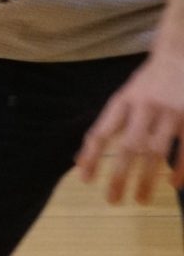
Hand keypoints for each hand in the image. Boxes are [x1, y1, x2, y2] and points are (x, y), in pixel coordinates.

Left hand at [76, 49, 183, 204]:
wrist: (180, 55)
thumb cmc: (149, 82)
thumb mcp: (125, 96)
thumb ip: (110, 124)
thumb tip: (82, 160)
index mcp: (123, 101)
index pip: (101, 131)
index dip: (92, 156)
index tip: (86, 180)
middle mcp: (144, 106)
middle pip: (128, 146)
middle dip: (119, 176)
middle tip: (113, 201)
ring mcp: (170, 112)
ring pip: (155, 150)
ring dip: (147, 178)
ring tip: (140, 200)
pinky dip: (180, 168)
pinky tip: (172, 184)